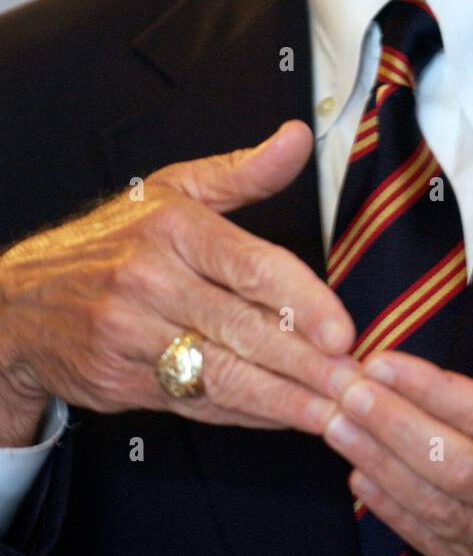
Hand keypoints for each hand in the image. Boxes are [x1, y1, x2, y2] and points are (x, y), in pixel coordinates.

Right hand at [0, 122, 359, 444]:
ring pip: (222, 375)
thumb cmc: (111, 241)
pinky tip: (285, 417)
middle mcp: (149, 282)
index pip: (250, 266)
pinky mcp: (124, 382)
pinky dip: (246, 415)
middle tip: (354, 382)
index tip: (343, 330)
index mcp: (171, 228)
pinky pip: (198, 404)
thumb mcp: (172, 190)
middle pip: (243, 329)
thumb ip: (243, 172)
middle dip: (306, 363)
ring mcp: (132, 337)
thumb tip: (298, 138)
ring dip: (284, 400)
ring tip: (332, 411)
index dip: (302, 302)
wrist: (20, 301)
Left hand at [322, 253, 472, 555]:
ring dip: (380, 465)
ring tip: (336, 423)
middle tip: (345, 386)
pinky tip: (360, 480)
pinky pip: (437, 547)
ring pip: (437, 508)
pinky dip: (394, 515)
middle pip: (455, 466)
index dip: (435, 391)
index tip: (387, 359)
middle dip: (392, 424)